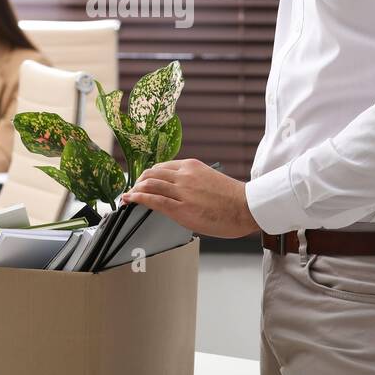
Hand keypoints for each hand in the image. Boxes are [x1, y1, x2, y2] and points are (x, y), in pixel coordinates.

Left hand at [119, 159, 260, 238]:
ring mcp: (182, 191)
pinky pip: (154, 200)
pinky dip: (138, 198)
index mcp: (191, 166)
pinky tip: (130, 200)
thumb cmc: (233, 198)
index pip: (161, 167)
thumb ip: (192, 182)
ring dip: (134, 190)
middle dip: (138, 182)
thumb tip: (180, 191)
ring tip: (127, 197)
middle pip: (151, 173)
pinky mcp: (181, 208)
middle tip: (133, 191)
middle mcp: (184, 175)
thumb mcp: (209, 180)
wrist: (247, 207)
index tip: (142, 182)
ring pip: (149, 185)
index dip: (148, 175)